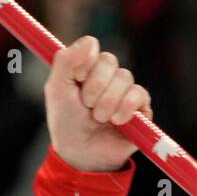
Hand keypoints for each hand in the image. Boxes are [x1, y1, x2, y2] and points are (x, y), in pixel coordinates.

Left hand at [45, 36, 150, 171]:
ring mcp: (124, 89)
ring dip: (108, 101)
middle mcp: (105, 75)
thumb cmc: (67, 122)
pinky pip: (139, 94)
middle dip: (94, 86)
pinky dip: (125, 108)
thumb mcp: (57, 90)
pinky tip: (117, 121)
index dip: (84, 62)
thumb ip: (65, 62)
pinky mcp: (140, 106)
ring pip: (124, 77)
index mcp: (84, 67)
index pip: (91, 46)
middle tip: (86, 104)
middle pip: (109, 60)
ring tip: (99, 118)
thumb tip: (89, 41)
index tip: (77, 79)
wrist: (82, 153)